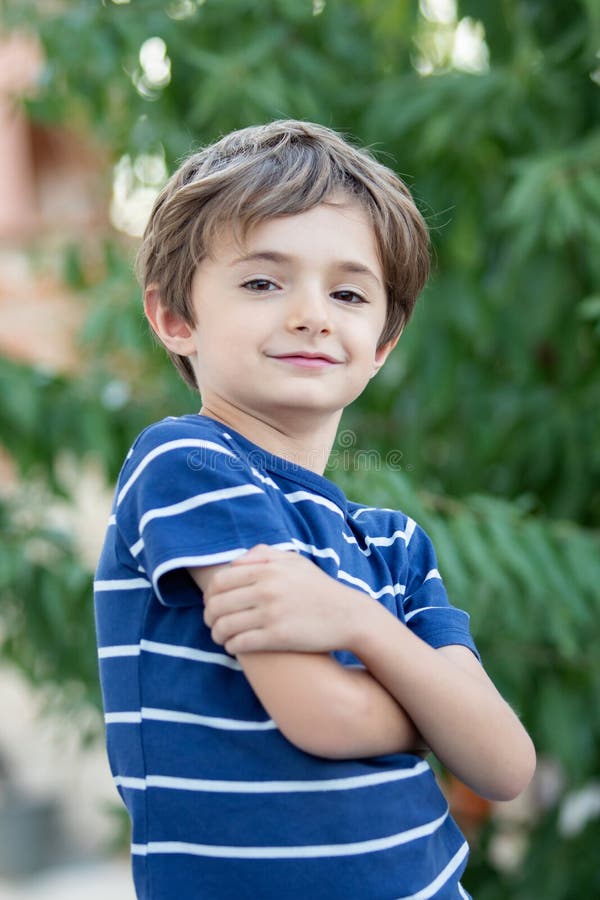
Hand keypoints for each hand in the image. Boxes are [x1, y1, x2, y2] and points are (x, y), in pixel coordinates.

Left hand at [202, 544, 368, 655]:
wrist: (348, 615)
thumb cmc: (318, 588)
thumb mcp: (295, 561)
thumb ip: (264, 554)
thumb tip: (235, 562)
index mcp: (268, 569)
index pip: (220, 581)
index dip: (209, 594)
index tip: (211, 603)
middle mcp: (267, 589)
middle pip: (217, 604)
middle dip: (208, 616)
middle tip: (211, 622)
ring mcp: (272, 613)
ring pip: (225, 626)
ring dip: (216, 634)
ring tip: (221, 637)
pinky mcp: (278, 637)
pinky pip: (240, 643)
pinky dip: (231, 646)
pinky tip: (234, 647)